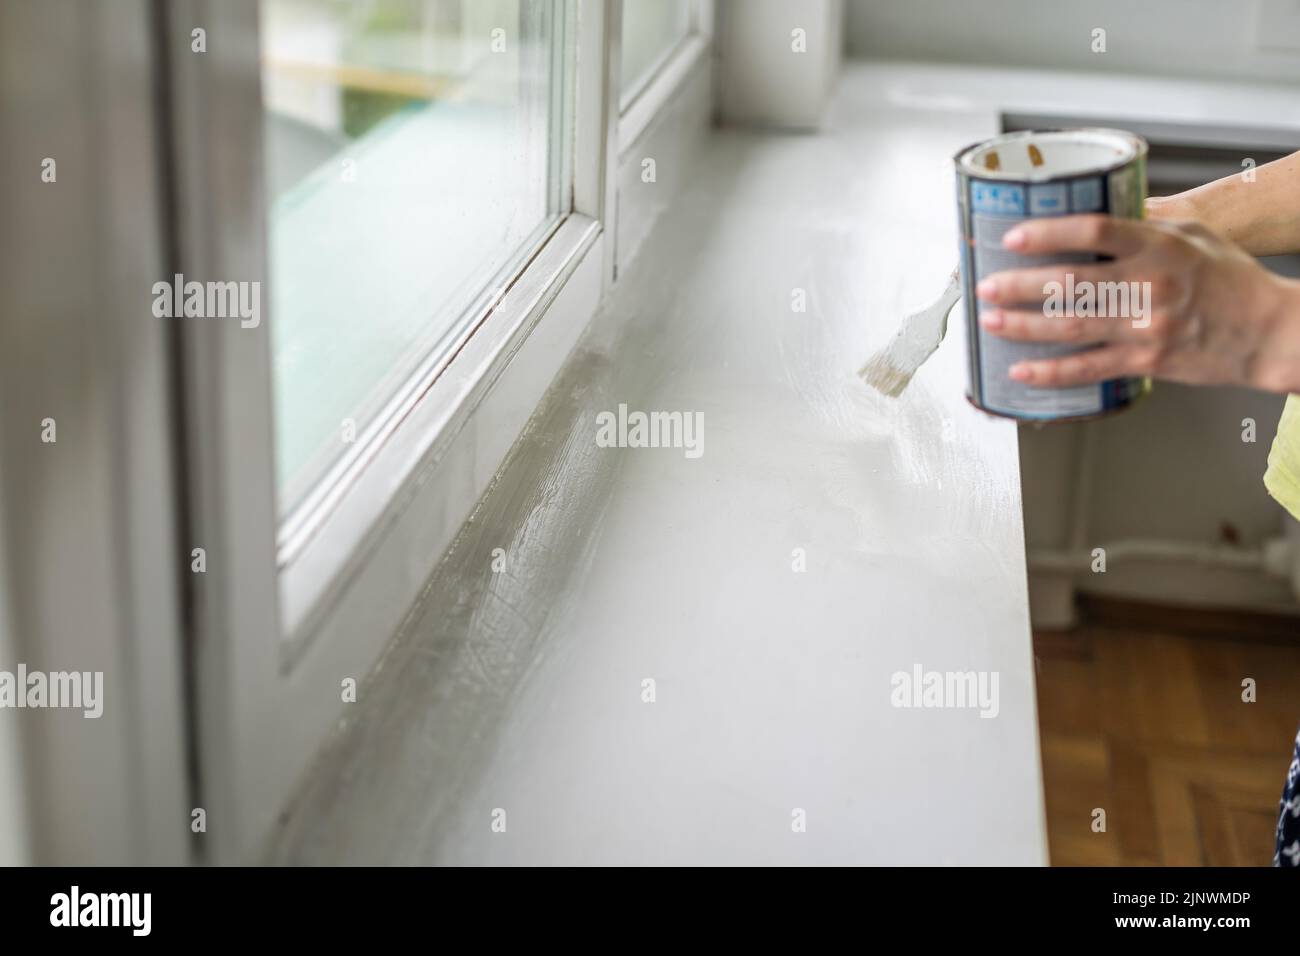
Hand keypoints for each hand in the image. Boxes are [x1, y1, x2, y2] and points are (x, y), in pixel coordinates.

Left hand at [975, 214, 1299, 393]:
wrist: (1269, 332)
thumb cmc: (1230, 281)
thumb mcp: (1194, 235)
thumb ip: (1145, 226)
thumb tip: (1094, 214)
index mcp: (1160, 245)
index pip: (1095, 230)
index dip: (1048, 233)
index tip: (1013, 237)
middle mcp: (1150, 284)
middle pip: (1071, 283)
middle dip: (1019, 285)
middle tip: (986, 284)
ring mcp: (1146, 326)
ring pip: (1071, 326)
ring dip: (1022, 325)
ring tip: (989, 320)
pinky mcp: (1146, 360)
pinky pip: (1088, 368)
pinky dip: (1050, 372)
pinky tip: (1021, 370)